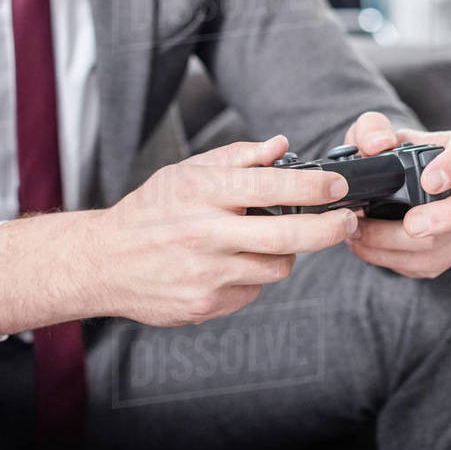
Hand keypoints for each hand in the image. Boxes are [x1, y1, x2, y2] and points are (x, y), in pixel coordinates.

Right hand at [85, 135, 357, 326]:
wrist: (103, 261)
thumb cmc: (149, 211)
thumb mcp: (185, 173)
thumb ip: (236, 158)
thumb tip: (280, 146)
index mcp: (201, 192)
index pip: (271, 185)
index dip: (314, 187)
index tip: (338, 186)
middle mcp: (204, 232)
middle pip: (288, 235)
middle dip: (329, 228)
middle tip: (347, 221)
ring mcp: (205, 272)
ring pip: (276, 266)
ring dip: (283, 253)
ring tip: (260, 240)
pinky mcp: (205, 303)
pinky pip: (253, 290)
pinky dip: (252, 277)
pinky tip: (228, 266)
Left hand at [340, 112, 450, 277]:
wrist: (382, 193)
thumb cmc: (384, 160)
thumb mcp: (371, 136)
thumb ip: (371, 129)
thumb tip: (378, 145)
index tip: (430, 180)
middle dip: (443, 219)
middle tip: (411, 225)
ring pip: (442, 243)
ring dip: (396, 243)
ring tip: (358, 233)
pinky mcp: (445, 253)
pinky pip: (423, 264)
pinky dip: (389, 258)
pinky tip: (364, 247)